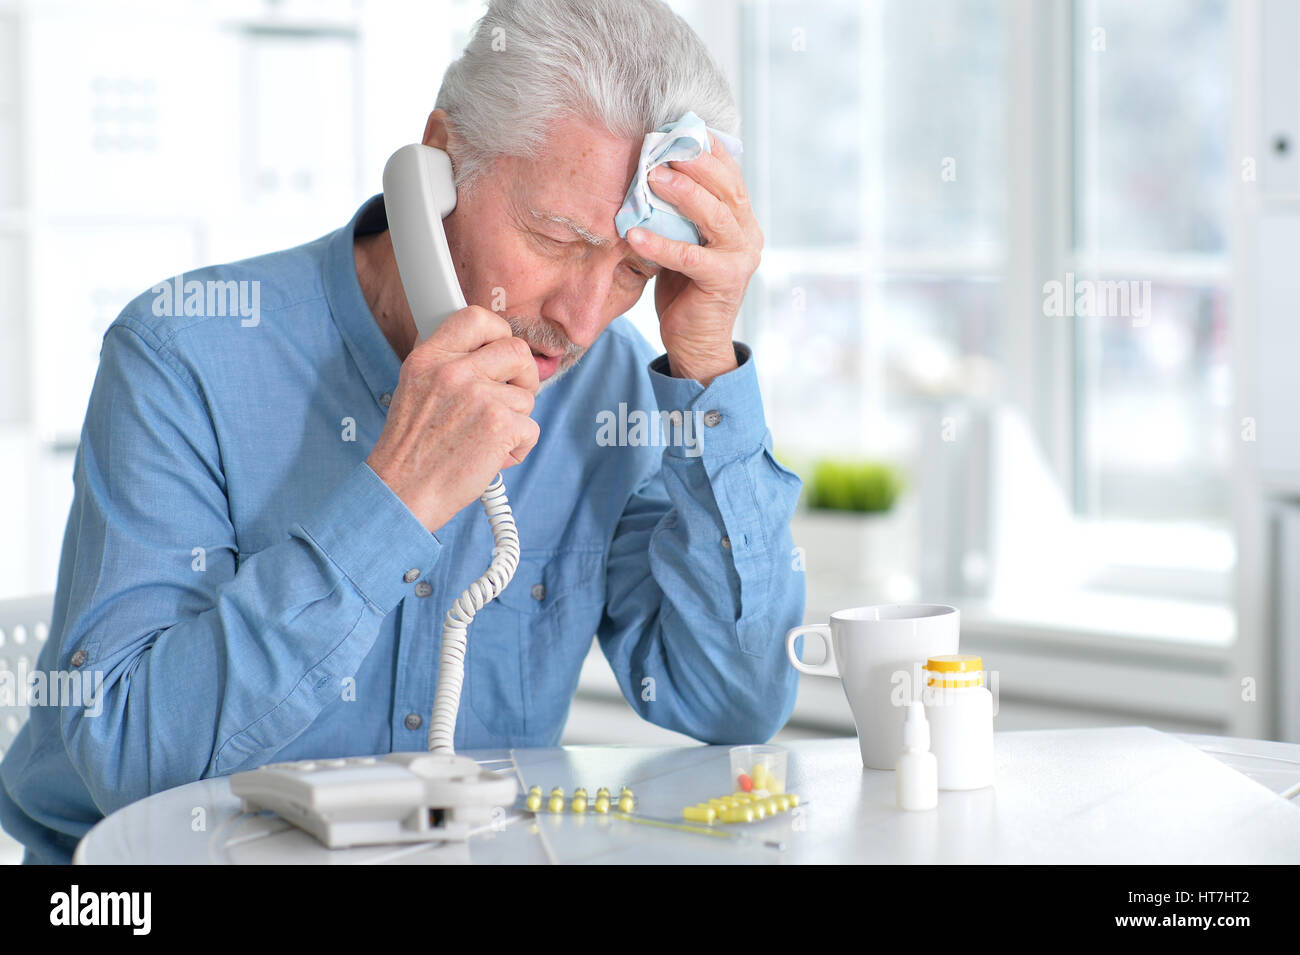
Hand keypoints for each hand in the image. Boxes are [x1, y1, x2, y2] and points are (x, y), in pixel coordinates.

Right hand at [367, 306, 539, 532]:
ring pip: (526, 396)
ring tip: (484, 439)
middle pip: (516, 350)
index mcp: (430, 357)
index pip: (476, 317)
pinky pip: (531, 428)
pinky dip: (517, 448)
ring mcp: (479, 397)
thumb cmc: (412, 447)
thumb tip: (490, 350)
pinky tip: (491, 457)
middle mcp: (453, 371)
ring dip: (515, 420)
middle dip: (524, 376)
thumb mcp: (415, 388)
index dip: (499, 332)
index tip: (501, 350)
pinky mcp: (499, 426)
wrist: (403, 491)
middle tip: (512, 396)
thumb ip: (447, 364)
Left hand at [626, 132, 762, 385]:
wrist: (696, 342)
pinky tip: (634, 233)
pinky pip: (690, 257)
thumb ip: (677, 211)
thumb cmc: (684, 288)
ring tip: (651, 178)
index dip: (705, 149)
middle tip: (660, 145)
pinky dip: (661, 244)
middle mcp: (747, 233)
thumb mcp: (682, 239)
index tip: (676, 127)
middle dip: (694, 162)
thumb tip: (648, 170)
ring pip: (715, 215)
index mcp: (740, 219)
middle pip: (726, 187)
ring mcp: (740, 257)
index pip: (728, 173)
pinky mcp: (724, 281)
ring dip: (683, 193)